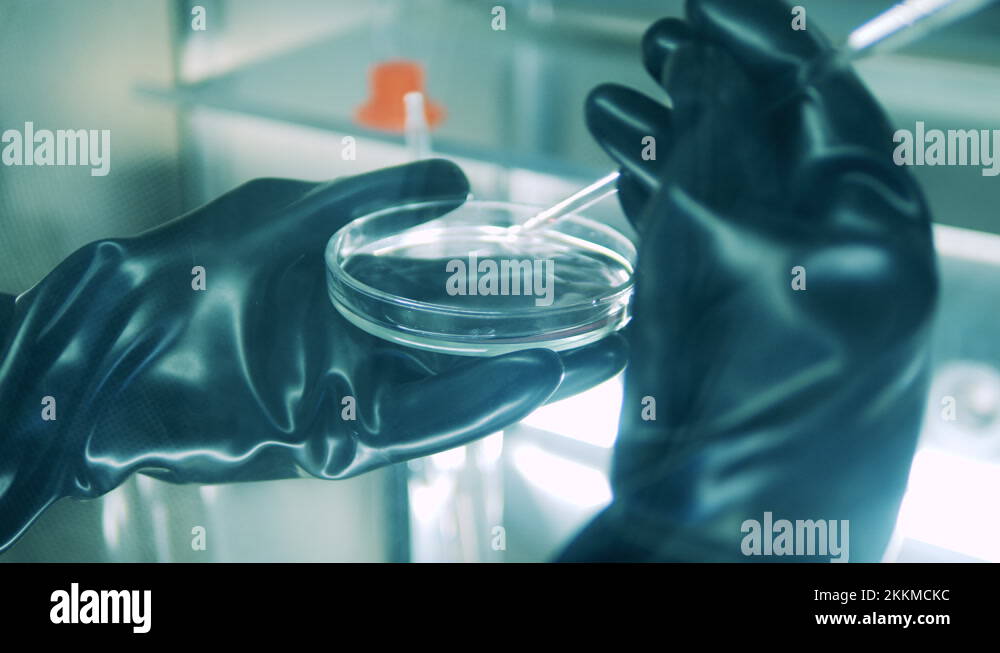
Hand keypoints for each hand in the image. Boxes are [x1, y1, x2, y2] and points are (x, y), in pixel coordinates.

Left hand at [0, 159, 626, 552]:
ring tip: (588, 360)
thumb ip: (378, 201)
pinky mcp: (326, 442)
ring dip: (523, 384)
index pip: (464, 309)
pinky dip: (470, 405)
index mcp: (368, 309)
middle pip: (474, 362)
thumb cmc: (198, 267)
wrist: (117, 329)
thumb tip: (459, 185)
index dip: (525, 304)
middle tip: (618, 340)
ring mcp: (351, 404)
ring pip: (455, 402)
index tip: (585, 292)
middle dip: (548, 353)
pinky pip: (411, 428)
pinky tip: (526, 374)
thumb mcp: (298, 215)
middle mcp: (370, 361)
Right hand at [560, 0, 936, 561]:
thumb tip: (715, 59)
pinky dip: (660, 195)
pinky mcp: (733, 320)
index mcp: (870, 224)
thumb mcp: (729, 245)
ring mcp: (783, 286)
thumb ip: (722, 146)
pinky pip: (703, 234)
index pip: (820, 97)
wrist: (713, 533)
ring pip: (729, 184)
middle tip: (660, 42)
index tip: (705, 1)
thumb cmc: (745, 403)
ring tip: (614, 101)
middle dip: (711, 81)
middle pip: (772, 136)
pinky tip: (622, 167)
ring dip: (670, 136)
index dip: (759, 36)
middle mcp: (837, 250)